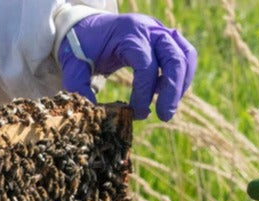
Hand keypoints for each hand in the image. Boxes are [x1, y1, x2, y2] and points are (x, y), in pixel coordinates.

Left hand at [59, 13, 196, 120]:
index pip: (146, 65)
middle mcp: (149, 29)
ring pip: (185, 56)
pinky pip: (185, 55)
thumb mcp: (73, 64)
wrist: (87, 25)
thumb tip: (95, 114)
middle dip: (172, 91)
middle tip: (164, 117)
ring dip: (180, 84)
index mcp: (128, 33)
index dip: (144, 92)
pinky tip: (163, 92)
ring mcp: (160, 31)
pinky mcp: (166, 38)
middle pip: (174, 58)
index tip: (136, 113)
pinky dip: (181, 75)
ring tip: (166, 107)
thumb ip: (78, 87)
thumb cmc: (81, 45)